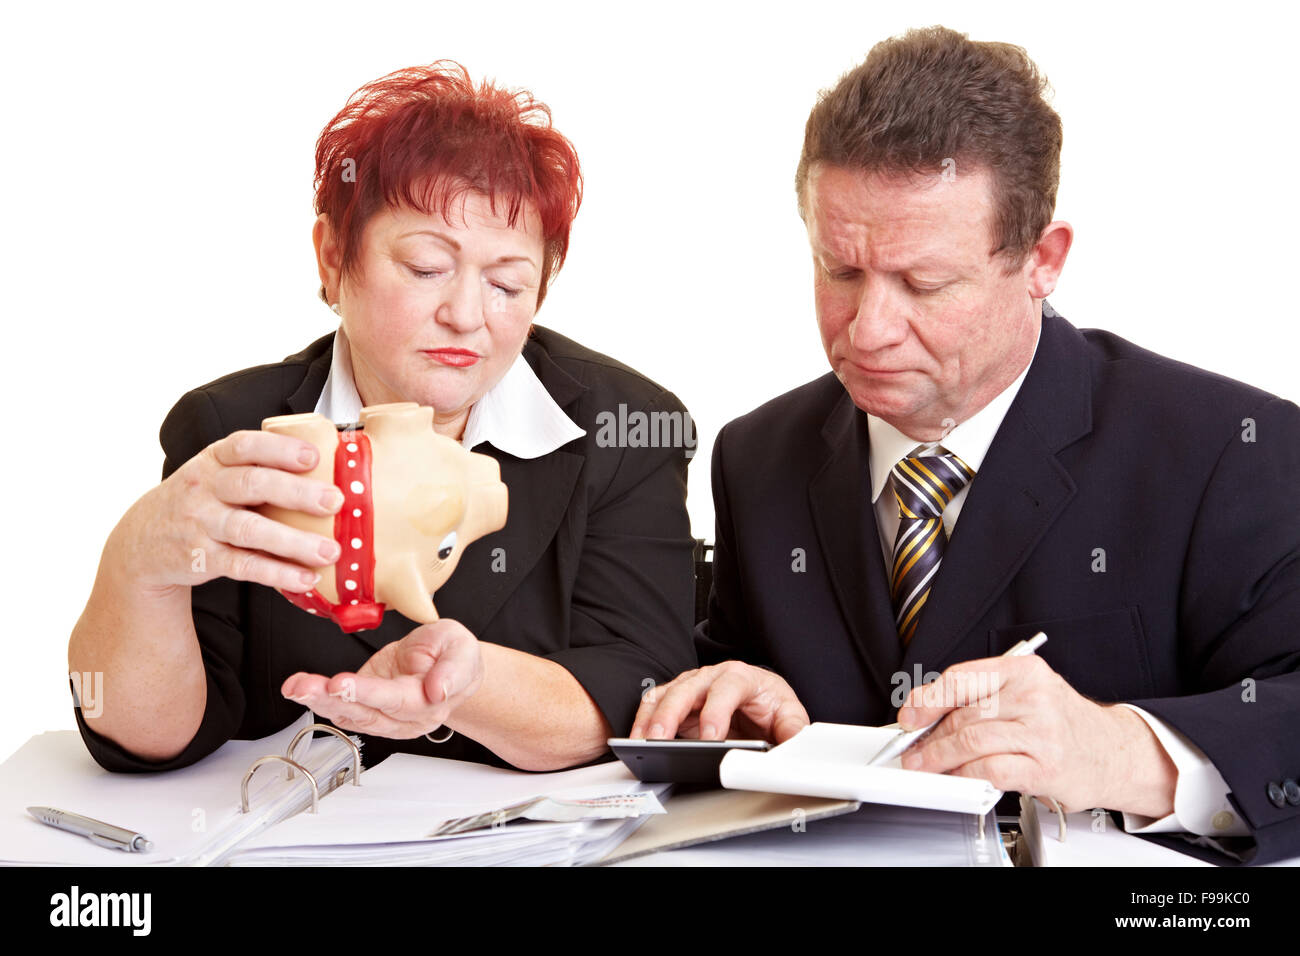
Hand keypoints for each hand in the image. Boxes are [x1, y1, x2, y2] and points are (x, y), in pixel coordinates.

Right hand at [114, 429, 344, 595]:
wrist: (141, 541)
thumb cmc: (200, 501)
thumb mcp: (215, 474)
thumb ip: (257, 470)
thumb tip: (326, 474)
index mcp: (213, 460)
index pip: (244, 446)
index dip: (279, 449)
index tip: (314, 456)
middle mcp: (204, 488)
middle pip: (252, 485)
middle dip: (296, 492)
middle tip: (335, 501)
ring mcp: (200, 524)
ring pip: (249, 530)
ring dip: (293, 541)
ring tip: (330, 551)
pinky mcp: (200, 559)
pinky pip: (242, 566)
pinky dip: (276, 573)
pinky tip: (305, 577)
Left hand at [280, 619, 483, 738]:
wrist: (449, 665)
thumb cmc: (455, 655)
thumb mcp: (462, 649)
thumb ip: (453, 669)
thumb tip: (439, 690)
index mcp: (428, 703)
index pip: (395, 701)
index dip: (367, 694)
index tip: (342, 684)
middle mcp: (403, 718)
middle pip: (364, 713)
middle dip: (331, 699)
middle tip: (304, 686)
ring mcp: (383, 716)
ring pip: (348, 714)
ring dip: (318, 700)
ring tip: (295, 685)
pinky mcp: (367, 708)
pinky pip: (340, 709)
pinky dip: (318, 698)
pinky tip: (299, 687)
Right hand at [630, 661, 809, 742]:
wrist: (757, 696)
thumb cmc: (769, 703)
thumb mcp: (788, 715)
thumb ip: (793, 729)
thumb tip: (797, 743)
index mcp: (741, 676)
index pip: (726, 688)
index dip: (716, 712)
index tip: (712, 737)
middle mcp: (711, 676)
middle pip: (686, 689)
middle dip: (671, 716)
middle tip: (661, 741)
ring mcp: (690, 685)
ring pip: (665, 696)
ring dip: (650, 719)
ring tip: (641, 744)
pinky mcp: (676, 698)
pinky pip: (653, 704)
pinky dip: (642, 721)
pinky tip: (637, 740)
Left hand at [896, 655, 1176, 815]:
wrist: (1114, 753)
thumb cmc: (1063, 723)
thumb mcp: (1026, 694)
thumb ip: (981, 698)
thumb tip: (927, 715)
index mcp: (1023, 670)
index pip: (961, 679)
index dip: (927, 699)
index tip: (908, 717)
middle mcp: (1033, 696)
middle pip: (963, 714)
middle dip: (929, 737)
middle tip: (912, 751)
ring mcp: (1041, 731)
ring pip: (972, 741)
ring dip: (940, 758)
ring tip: (926, 766)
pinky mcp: (1045, 766)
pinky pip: (991, 769)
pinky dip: (966, 776)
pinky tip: (958, 778)